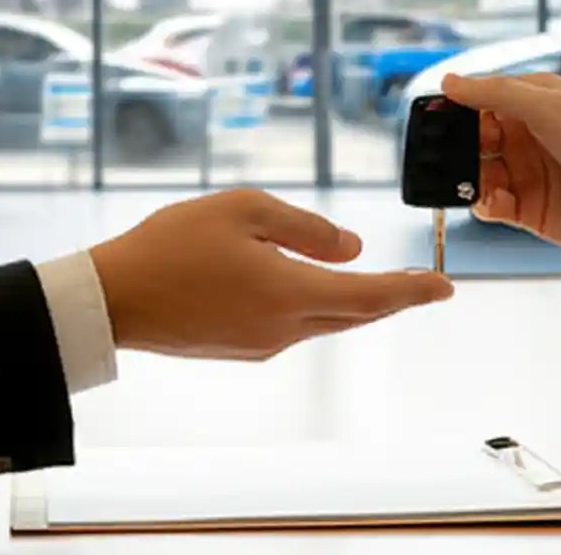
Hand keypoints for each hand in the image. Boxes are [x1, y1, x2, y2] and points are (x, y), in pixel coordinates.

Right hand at [89, 188, 453, 359]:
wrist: (114, 299)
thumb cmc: (173, 245)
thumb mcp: (244, 211)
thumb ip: (306, 228)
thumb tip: (353, 247)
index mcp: (290, 294)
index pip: (371, 296)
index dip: (413, 290)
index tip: (445, 286)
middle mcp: (284, 330)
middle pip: (355, 315)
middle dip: (392, 297)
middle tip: (423, 284)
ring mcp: (262, 345)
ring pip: (326, 322)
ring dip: (354, 303)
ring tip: (376, 281)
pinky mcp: (241, 348)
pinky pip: (295, 327)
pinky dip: (317, 308)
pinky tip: (313, 288)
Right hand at [441, 72, 560, 253]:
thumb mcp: (550, 107)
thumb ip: (495, 93)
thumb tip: (449, 81)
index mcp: (533, 102)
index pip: (479, 98)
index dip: (454, 107)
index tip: (431, 117)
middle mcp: (526, 136)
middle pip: (471, 137)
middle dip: (452, 146)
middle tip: (440, 156)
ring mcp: (526, 173)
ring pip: (475, 173)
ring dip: (464, 177)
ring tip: (469, 182)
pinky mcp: (528, 210)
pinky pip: (489, 205)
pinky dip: (482, 204)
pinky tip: (492, 202)